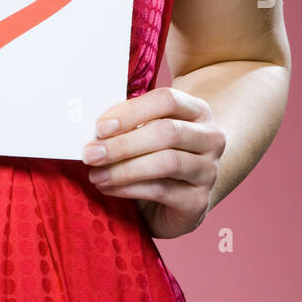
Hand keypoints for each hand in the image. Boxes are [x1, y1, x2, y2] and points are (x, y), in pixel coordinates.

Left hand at [82, 85, 226, 238]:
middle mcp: (210, 138)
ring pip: (167, 162)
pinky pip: (162, 191)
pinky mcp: (199, 201)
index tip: (100, 127)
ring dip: (124, 168)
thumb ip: (128, 123)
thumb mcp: (146, 131)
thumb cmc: (157, 153)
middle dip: (123, 144)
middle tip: (90, 153)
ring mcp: (208, 170)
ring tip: (95, 174)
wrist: (182, 195)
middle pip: (167, 132)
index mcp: (197, 111)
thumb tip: (93, 127)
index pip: (167, 100)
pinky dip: (129, 189)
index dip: (132, 112)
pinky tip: (108, 187)